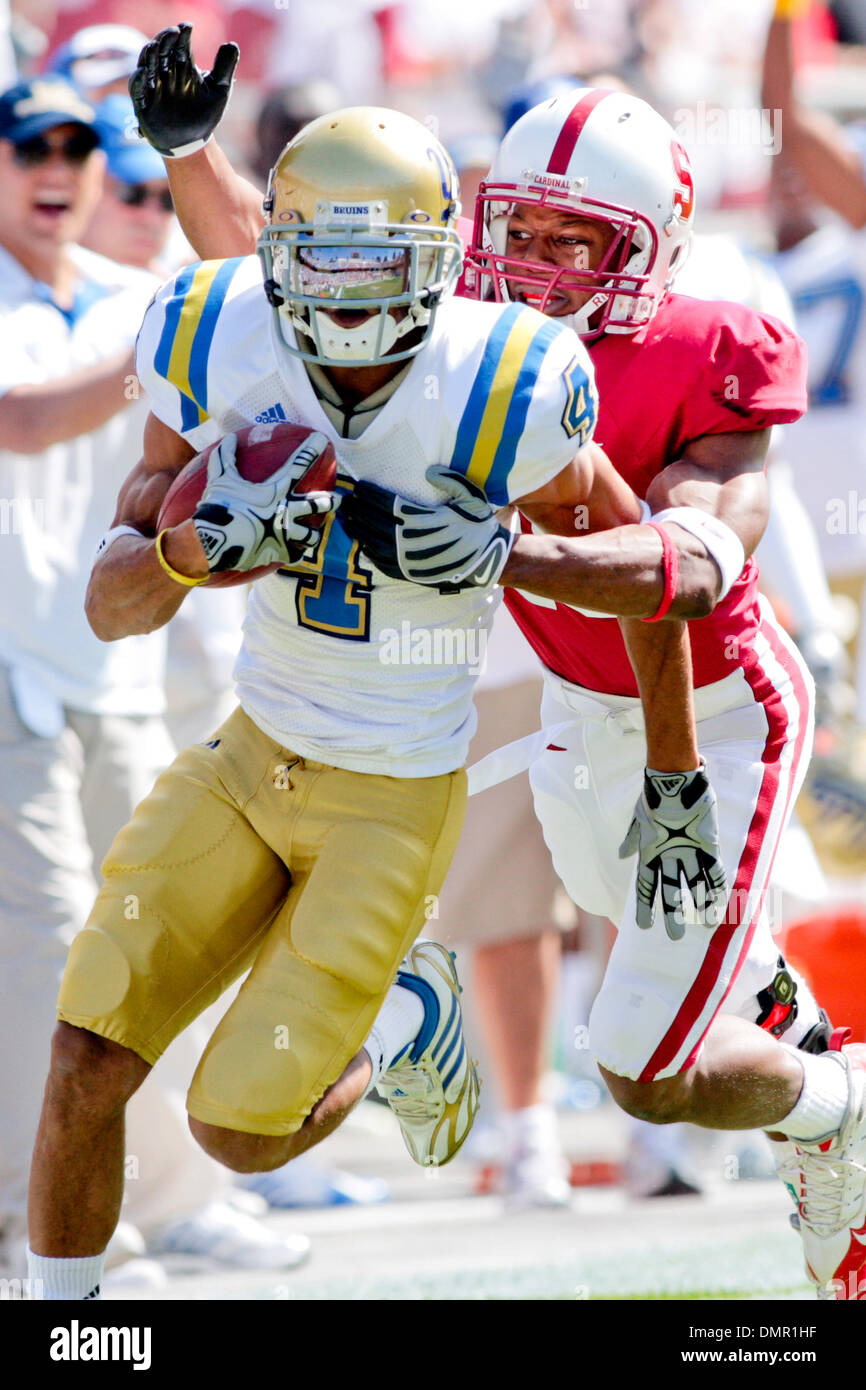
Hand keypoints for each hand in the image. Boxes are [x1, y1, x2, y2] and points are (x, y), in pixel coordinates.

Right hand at [129, 23, 238, 157]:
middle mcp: (166, 74)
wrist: (192, 144)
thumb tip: (232, 44)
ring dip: (150, 54)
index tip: (188, 27)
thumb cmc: (204, 116)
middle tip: (173, 32)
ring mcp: (153, 88)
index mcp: (182, 68)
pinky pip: (137, 90)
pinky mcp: (143, 104)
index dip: (182, 35)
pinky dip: (138, 81)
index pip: (179, 46)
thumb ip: (224, 68)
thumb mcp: (219, 91)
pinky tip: (144, 72)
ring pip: (147, 65)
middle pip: (162, 51)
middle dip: (166, 40)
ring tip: (155, 45)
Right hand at [193, 432, 337, 572]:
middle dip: (331, 502)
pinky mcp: (279, 553)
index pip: (299, 464)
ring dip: (313, 534)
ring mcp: (285, 534)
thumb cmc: (219, 507)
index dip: (312, 449)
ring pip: (311, 536)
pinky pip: (294, 556)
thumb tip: (229, 438)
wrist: (215, 541)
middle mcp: (287, 511)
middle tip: (338, 500)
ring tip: (315, 535)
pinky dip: (294, 554)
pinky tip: (294, 554)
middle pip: (318, 504)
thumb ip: (225, 457)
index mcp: (276, 491)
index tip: (323, 439)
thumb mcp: (221, 479)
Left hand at [338, 465, 513, 590]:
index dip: (371, 495)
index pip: (388, 504)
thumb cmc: (478, 527)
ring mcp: (409, 560)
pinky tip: (361, 541)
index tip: (359, 486)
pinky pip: (382, 562)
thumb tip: (428, 472)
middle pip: (375, 522)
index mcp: (425, 519)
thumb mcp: (471, 498)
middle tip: (345, 499)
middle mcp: (413, 541)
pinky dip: (368, 550)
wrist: (488, 561)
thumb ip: (451, 481)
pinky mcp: (410, 573)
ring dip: (357, 529)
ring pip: (374, 543)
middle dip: (358, 509)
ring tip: (346, 517)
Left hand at [618, 760, 727, 939]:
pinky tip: (722, 901)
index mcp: (649, 852)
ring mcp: (689, 851)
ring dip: (700, 904)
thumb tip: (621, 854)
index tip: (645, 926)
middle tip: (675, 936)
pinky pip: (714, 870)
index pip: (646, 886)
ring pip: (695, 884)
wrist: (673, 780)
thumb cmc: (652, 797)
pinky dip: (718, 886)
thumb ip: (632, 840)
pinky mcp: (707, 843)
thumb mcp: (638, 820)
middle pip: (670, 891)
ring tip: (706, 924)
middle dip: (672, 914)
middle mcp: (668, 856)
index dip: (646, 907)